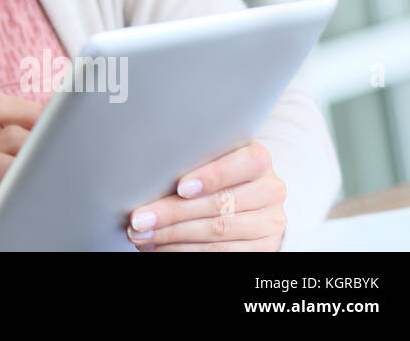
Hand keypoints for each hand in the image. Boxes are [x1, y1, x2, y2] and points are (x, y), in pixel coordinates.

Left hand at [126, 141, 285, 250]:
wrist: (249, 199)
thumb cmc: (218, 171)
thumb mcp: (212, 157)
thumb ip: (193, 158)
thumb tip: (148, 171)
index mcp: (258, 160)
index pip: (244, 164)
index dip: (211, 176)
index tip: (180, 187)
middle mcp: (269, 191)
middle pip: (220, 204)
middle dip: (173, 213)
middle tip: (139, 219)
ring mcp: (268, 223)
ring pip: (217, 232)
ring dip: (172, 236)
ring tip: (143, 235)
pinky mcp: (263, 248)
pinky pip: (220, 252)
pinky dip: (184, 250)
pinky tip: (160, 246)